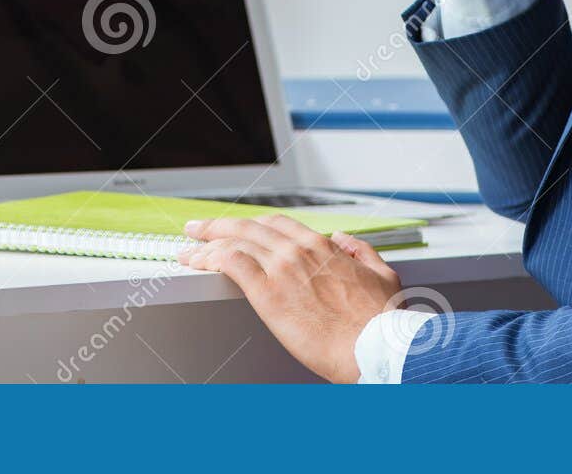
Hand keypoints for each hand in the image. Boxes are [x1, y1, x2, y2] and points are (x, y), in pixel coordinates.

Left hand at [177, 215, 401, 382]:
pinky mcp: (267, 293)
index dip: (253, 224)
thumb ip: (360, 251)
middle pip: (249, 227)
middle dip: (219, 226)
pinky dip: (210, 258)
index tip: (240, 228)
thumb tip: (343, 240)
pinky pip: (230, 263)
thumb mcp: (383, 274)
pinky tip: (198, 263)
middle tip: (199, 229)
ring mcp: (281, 269)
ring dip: (207, 242)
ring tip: (189, 248)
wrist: (374, 346)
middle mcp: (298, 251)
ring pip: (235, 241)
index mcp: (322, 247)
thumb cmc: (380, 321)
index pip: (277, 224)